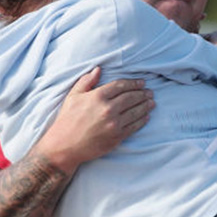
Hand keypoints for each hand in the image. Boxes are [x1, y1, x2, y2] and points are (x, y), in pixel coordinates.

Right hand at [35, 66, 154, 170]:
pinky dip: (142, 120)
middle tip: (149, 92)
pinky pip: (134, 126)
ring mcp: (114, 124)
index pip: (121, 85)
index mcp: (98, 96)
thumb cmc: (67, 120)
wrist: (64, 146)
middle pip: (131, 97)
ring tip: (152, 102)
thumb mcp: (73, 97)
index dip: (133, 83)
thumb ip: (86, 81)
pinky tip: (146, 116)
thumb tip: (98, 70)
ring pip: (135, 112)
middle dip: (142, 94)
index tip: (141, 82)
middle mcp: (108, 109)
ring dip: (146, 106)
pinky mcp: (117, 137)